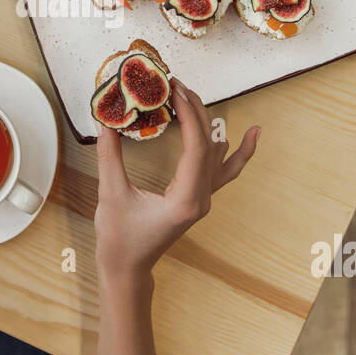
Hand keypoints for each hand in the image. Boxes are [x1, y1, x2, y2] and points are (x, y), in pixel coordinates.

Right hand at [95, 81, 259, 289]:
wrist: (127, 269)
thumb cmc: (119, 240)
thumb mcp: (111, 195)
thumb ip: (109, 156)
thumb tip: (105, 120)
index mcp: (185, 200)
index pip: (196, 147)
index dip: (188, 115)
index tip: (175, 90)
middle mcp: (201, 199)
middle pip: (210, 145)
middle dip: (195, 111)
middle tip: (177, 85)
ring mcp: (203, 200)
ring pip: (220, 155)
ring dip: (208, 124)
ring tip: (193, 98)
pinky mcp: (198, 200)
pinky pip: (225, 172)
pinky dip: (239, 152)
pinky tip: (251, 134)